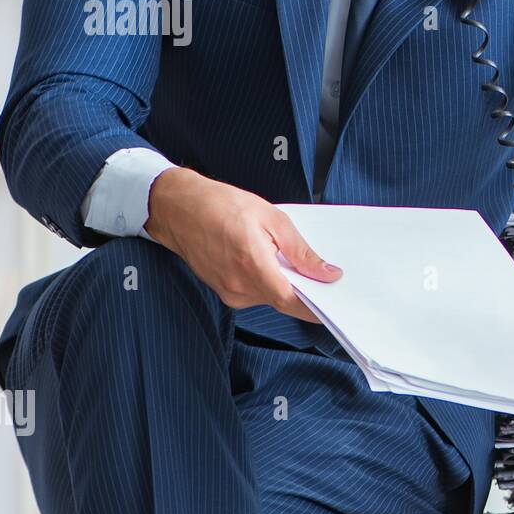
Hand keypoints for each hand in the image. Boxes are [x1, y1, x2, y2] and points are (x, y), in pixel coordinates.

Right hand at [144, 168, 340, 322]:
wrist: (178, 207)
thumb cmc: (221, 205)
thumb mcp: (272, 218)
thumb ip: (300, 250)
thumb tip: (326, 273)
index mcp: (252, 266)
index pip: (291, 302)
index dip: (316, 307)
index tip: (336, 303)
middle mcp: (239, 286)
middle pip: (283, 302)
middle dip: (306, 295)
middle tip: (326, 279)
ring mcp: (229, 292)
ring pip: (269, 298)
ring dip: (287, 286)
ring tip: (296, 263)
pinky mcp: (223, 290)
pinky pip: (255, 293)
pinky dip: (269, 283)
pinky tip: (273, 264)